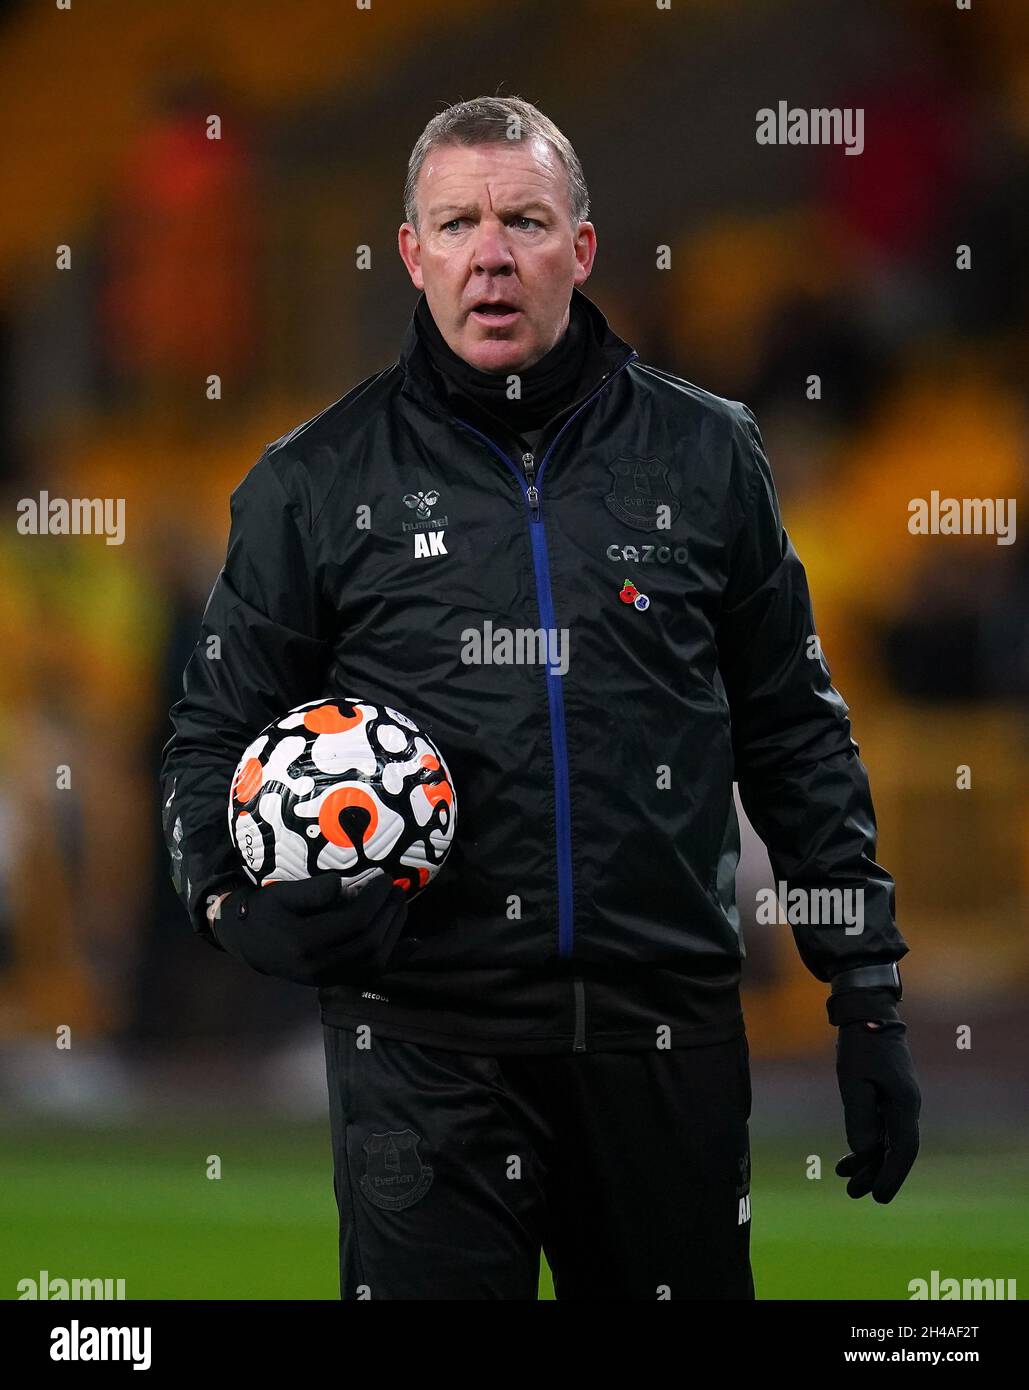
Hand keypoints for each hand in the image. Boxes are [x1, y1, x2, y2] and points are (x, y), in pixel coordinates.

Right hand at [208, 869, 408, 986]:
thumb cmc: (265, 911)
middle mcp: (319, 967)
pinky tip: (413, 944)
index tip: (385, 877)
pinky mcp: (334, 981)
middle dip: (390, 913)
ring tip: (400, 906)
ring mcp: (328, 978)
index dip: (376, 898)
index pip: (355, 921)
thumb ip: (312, 890)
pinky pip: (371, 974)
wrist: (248, 942)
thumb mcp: (282, 893)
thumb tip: (343, 885)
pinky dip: (395, 958)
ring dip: (395, 932)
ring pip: (375, 962)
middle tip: (397, 889)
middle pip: (370, 942)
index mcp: (305, 942)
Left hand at [835, 1019, 920, 1202]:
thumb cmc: (861, 1044)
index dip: (891, 1175)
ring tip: (846, 1180)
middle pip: (896, 1149)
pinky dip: (867, 1142)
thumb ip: (860, 1117)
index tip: (878, 1197)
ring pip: (888, 1140)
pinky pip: (882, 1126)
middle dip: (877, 1173)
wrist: (869, 1013)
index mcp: (904, 1103)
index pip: (903, 1149)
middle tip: (855, 1194)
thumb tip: (865, 1151)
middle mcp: (907, 1105)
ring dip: (869, 1160)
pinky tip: (849, 1156)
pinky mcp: (889, 1094)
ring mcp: (899, 1100)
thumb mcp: (854, 1080)